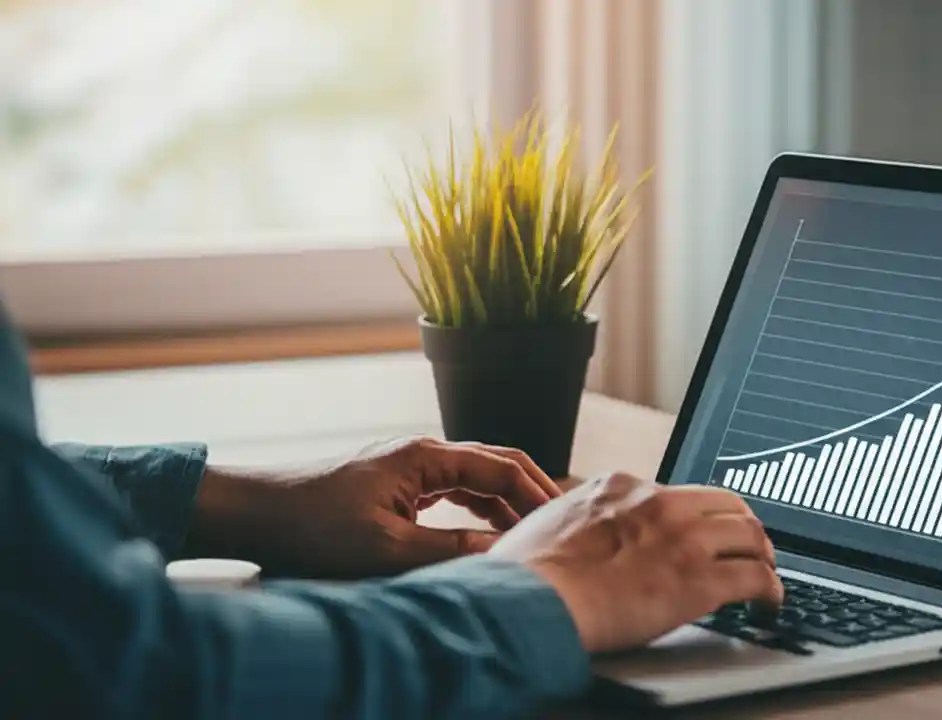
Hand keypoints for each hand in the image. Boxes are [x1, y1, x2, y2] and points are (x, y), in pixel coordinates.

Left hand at [188, 437, 560, 577]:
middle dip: (531, 492)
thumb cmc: (312, 528)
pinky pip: (454, 490)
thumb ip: (450, 550)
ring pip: (477, 477)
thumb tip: (504, 554)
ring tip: (535, 532)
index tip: (562, 523)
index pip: (501, 467)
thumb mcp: (387, 549)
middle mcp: (423, 452)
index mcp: (426, 456)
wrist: (256, 515)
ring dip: (507, 501)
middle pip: (496, 463)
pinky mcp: (397, 484)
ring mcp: (409, 466)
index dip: (537, 494)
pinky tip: (491, 531)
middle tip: (562, 524)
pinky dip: (480, 507)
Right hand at [489, 473, 782, 653]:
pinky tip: (769, 603)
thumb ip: (576, 520)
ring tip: (766, 575)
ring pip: (750, 535)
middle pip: (725, 503)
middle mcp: (659, 503)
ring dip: (763, 556)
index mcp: (621, 487)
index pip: (678, 492)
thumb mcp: (549, 522)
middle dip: (742, 526)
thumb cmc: (525, 574)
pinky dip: (771, 590)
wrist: (529, 601)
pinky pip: (755, 578)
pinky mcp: (699, 581)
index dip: (696, 516)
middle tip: (748, 549)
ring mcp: (683, 539)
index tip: (701, 533)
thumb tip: (572, 532)